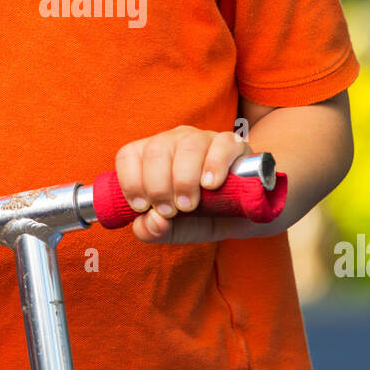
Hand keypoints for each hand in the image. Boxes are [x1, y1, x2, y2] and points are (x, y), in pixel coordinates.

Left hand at [114, 126, 252, 244]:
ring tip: (189, 205)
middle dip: (158, 186)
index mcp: (152, 157)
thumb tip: (152, 220)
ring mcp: (204, 139)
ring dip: (184, 180)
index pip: (128, 155)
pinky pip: (222, 145)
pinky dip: (214, 166)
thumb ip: (151, 230)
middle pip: (155, 150)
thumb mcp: (171, 229)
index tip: (142, 207)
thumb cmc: (200, 217)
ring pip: (187, 146)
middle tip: (171, 211)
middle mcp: (175, 141)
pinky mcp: (233, 144)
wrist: (241, 218)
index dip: (130, 182)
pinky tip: (212, 185)